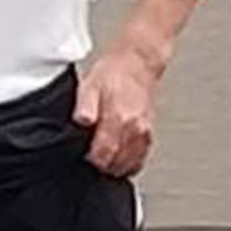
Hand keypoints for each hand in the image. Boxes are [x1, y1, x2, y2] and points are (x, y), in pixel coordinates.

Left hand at [74, 43, 158, 176]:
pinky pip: (139, 161)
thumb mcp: (90, 85)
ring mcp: (143, 133)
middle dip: (100, 164)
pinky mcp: (149, 135)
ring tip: (103, 156)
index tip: (84, 155)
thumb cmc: (113, 74)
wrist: (138, 63)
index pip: (103, 154)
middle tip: (91, 155)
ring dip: (113, 166)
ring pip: (128, 165)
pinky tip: (118, 156)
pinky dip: (127, 164)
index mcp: (118, 118)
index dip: (90, 160)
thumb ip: (85, 106)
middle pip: (115, 163)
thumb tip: (81, 121)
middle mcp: (134, 129)